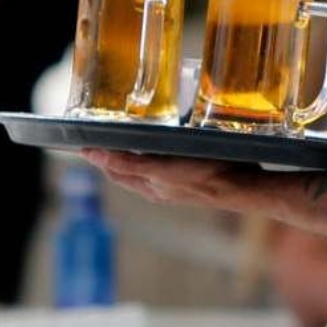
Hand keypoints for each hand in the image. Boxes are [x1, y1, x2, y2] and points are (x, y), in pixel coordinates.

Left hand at [82, 149, 258, 211]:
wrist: (242, 188)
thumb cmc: (203, 177)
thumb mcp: (160, 168)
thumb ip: (129, 163)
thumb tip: (98, 156)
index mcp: (149, 186)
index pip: (115, 172)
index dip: (99, 158)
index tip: (85, 142)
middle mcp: (159, 188)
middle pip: (128, 172)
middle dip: (114, 157)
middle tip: (102, 137)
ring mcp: (176, 185)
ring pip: (147, 170)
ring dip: (134, 157)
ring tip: (127, 140)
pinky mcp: (192, 179)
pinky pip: (165, 167)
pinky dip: (155, 157)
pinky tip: (163, 147)